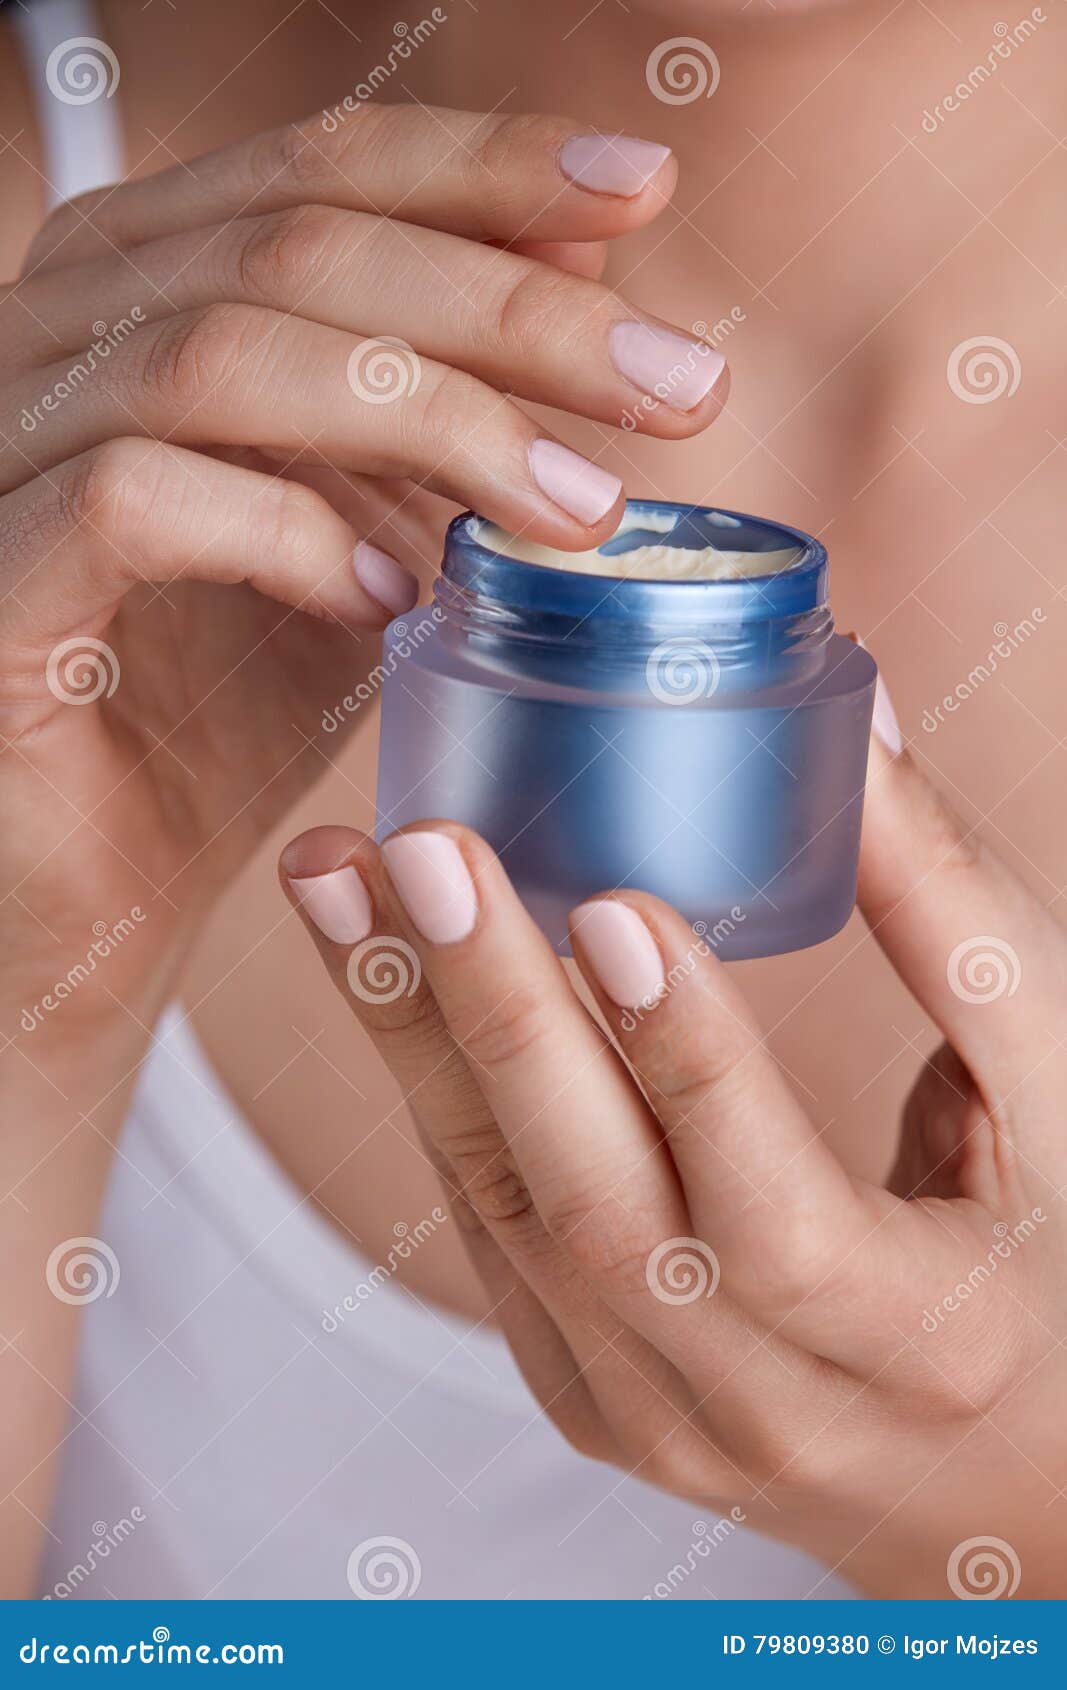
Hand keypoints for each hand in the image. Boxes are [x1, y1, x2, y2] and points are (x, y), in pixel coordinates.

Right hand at [1, 107, 721, 1029]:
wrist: (83, 881)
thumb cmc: (217, 713)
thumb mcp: (356, 538)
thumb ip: (433, 416)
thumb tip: (582, 279)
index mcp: (141, 291)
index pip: (318, 170)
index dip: (487, 166)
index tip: (646, 192)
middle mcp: (55, 334)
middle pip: (296, 244)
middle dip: (514, 311)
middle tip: (681, 390)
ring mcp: (4, 447)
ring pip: (223, 352)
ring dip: (436, 422)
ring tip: (577, 515)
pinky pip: (135, 498)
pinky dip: (287, 532)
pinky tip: (393, 600)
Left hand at [280, 718, 1066, 1598]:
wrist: (1015, 1471)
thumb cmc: (1057, 1252)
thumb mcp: (1055, 1085)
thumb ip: (950, 913)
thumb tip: (862, 726)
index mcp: (924, 1343)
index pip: (778, 1221)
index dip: (690, 1062)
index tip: (608, 903)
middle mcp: (775, 1412)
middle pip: (600, 1217)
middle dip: (495, 1019)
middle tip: (416, 851)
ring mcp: (665, 1424)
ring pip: (513, 1222)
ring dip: (415, 1041)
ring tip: (339, 886)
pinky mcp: (598, 1404)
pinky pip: (494, 1245)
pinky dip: (439, 1100)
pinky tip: (386, 978)